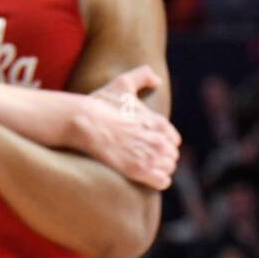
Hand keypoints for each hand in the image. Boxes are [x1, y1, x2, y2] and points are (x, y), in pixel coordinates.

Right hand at [73, 65, 180, 190]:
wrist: (85, 123)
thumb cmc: (101, 104)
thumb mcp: (122, 83)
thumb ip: (142, 76)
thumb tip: (157, 80)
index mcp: (158, 121)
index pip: (174, 139)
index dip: (162, 142)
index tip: (149, 144)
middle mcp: (158, 139)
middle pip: (171, 155)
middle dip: (161, 157)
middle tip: (144, 158)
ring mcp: (149, 156)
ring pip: (168, 169)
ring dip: (158, 170)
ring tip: (143, 169)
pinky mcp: (139, 171)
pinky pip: (162, 182)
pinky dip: (157, 181)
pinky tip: (144, 178)